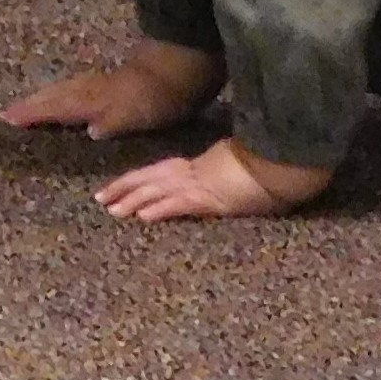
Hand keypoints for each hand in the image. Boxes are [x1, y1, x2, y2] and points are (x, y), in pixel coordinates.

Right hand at [0, 39, 223, 138]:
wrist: (179, 67)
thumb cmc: (158, 97)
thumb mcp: (138, 113)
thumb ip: (111, 122)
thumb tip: (89, 131)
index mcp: (92, 100)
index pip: (55, 107)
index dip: (32, 114)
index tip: (6, 118)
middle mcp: (89, 89)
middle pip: (53, 96)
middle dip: (30, 105)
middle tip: (7, 112)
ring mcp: (99, 83)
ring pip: (62, 90)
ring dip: (43, 98)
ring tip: (28, 106)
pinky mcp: (109, 82)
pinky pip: (73, 88)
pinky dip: (60, 94)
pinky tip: (64, 98)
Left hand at [98, 136, 330, 222]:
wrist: (280, 163)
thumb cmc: (264, 167)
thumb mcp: (234, 169)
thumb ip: (217, 175)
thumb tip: (212, 181)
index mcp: (197, 167)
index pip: (158, 173)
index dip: (135, 180)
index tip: (115, 188)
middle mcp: (193, 173)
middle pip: (149, 179)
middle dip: (123, 188)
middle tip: (100, 199)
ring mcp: (200, 184)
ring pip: (157, 191)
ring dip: (132, 200)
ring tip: (111, 210)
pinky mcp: (210, 197)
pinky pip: (179, 204)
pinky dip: (159, 209)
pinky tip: (142, 217)